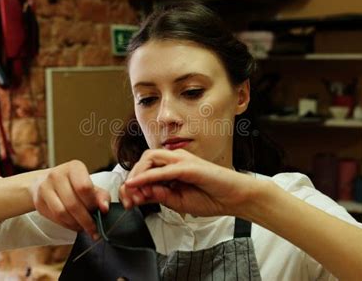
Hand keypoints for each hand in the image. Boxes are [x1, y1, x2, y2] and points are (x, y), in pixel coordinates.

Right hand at [29, 160, 109, 238]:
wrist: (47, 182)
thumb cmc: (74, 184)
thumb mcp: (91, 185)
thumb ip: (101, 196)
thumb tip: (105, 209)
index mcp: (74, 167)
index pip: (84, 187)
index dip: (93, 203)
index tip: (100, 212)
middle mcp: (57, 174)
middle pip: (73, 203)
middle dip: (86, 220)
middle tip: (94, 229)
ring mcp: (45, 187)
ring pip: (62, 213)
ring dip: (76, 224)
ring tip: (84, 228)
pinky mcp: (38, 201)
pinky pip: (54, 218)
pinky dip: (67, 225)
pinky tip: (74, 225)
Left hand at [119, 149, 260, 217]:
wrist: (234, 198)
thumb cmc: (211, 198)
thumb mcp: (178, 201)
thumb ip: (160, 195)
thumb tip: (141, 192)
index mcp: (173, 167)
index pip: (146, 169)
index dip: (133, 184)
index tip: (128, 201)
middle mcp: (176, 160)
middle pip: (145, 160)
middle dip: (131, 178)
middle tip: (127, 198)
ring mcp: (182, 161)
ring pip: (150, 159)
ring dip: (137, 175)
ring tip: (131, 192)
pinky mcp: (188, 167)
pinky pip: (162, 170)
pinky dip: (147, 176)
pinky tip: (136, 184)